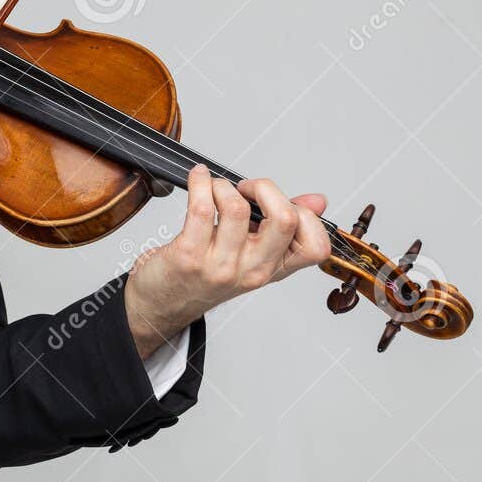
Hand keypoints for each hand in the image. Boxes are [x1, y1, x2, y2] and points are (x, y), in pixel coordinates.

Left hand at [124, 165, 330, 354]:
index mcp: (273, 269)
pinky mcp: (189, 255)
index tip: (280, 203)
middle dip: (266, 188)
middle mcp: (251, 270)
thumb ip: (283, 227)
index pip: (316, 247)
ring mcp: (220, 265)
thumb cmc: (206, 274)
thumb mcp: (251, 254)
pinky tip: (198, 179)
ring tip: (216, 189)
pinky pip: (201, 207)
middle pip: (284, 220)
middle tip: (247, 188)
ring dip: (224, 186)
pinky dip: (200, 183)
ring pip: (236, 207)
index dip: (305, 216)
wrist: (163, 302)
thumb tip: (318, 202)